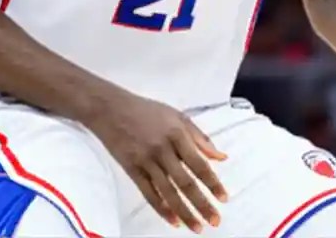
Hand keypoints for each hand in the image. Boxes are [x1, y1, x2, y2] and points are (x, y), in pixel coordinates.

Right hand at [86, 93, 228, 232]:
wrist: (111, 110)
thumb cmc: (148, 111)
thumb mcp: (179, 117)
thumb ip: (201, 139)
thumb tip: (221, 157)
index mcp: (177, 134)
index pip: (200, 164)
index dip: (213, 183)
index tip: (224, 198)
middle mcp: (162, 150)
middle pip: (185, 182)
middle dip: (202, 204)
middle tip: (215, 220)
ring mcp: (145, 161)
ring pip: (168, 192)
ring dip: (184, 212)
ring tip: (197, 227)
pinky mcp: (131, 170)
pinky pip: (148, 194)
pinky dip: (161, 209)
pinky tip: (174, 221)